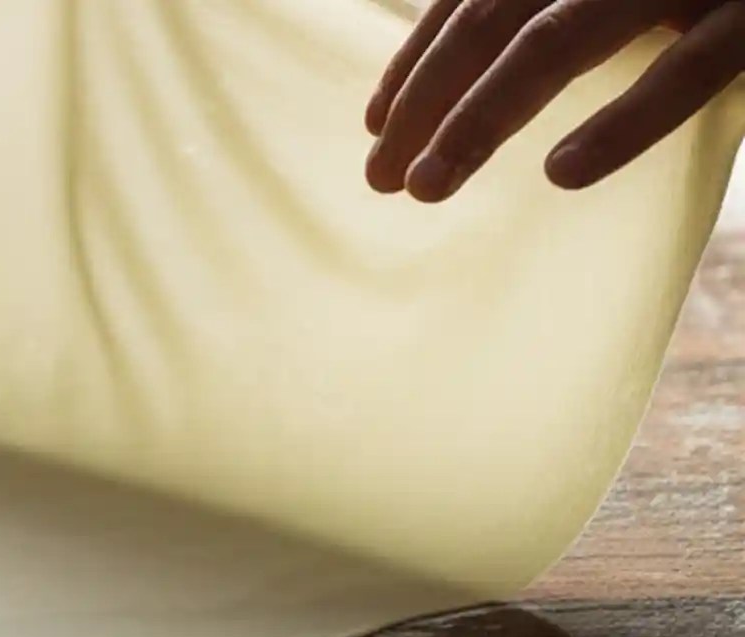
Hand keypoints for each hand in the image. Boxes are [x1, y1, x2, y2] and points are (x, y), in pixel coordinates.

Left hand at [364, 0, 744, 201]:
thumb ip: (568, 11)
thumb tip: (485, 72)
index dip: (414, 60)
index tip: (375, 124)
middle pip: (491, 20)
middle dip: (424, 100)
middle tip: (380, 178)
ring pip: (557, 40)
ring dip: (480, 117)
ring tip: (426, 188)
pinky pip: (691, 68)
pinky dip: (623, 118)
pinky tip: (562, 174)